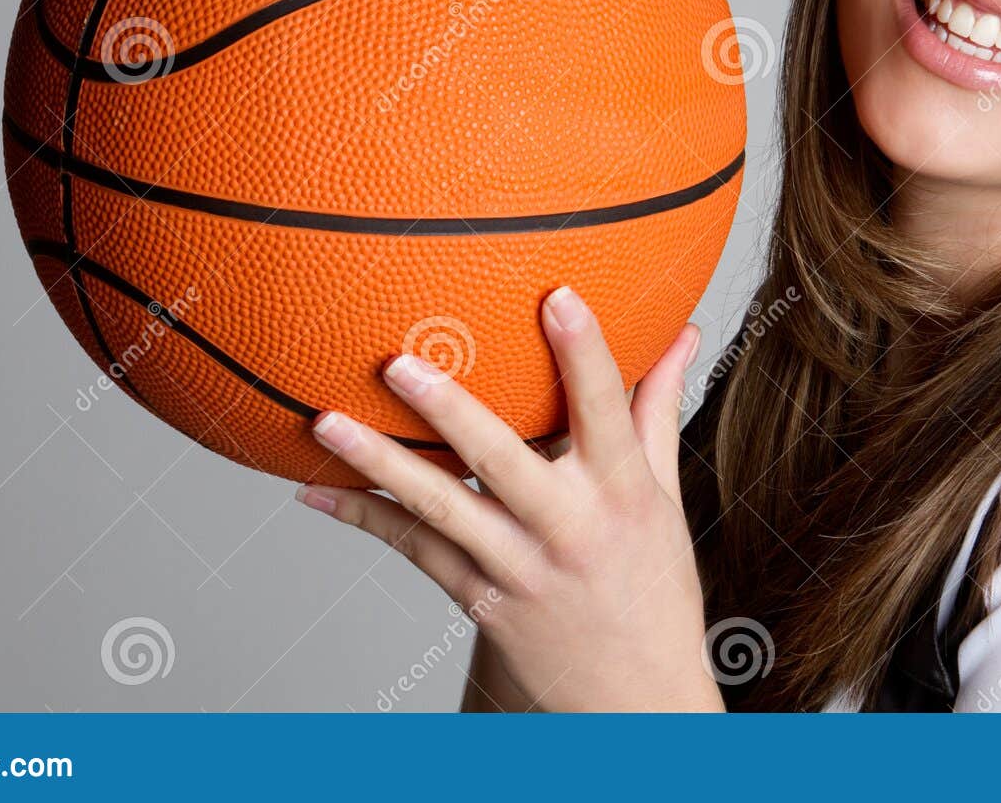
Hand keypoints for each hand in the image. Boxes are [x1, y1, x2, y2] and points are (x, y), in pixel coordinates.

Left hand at [294, 286, 723, 711]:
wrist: (636, 705)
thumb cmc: (653, 589)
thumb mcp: (665, 498)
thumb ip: (659, 410)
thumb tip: (685, 333)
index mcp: (622, 492)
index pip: (605, 410)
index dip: (584, 354)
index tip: (559, 296)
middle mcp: (570, 528)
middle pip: (502, 460)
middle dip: (449, 409)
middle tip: (399, 363)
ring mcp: (520, 569)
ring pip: (441, 508)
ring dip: (379, 463)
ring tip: (327, 422)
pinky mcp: (481, 601)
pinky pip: (415, 551)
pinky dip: (364, 518)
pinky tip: (314, 491)